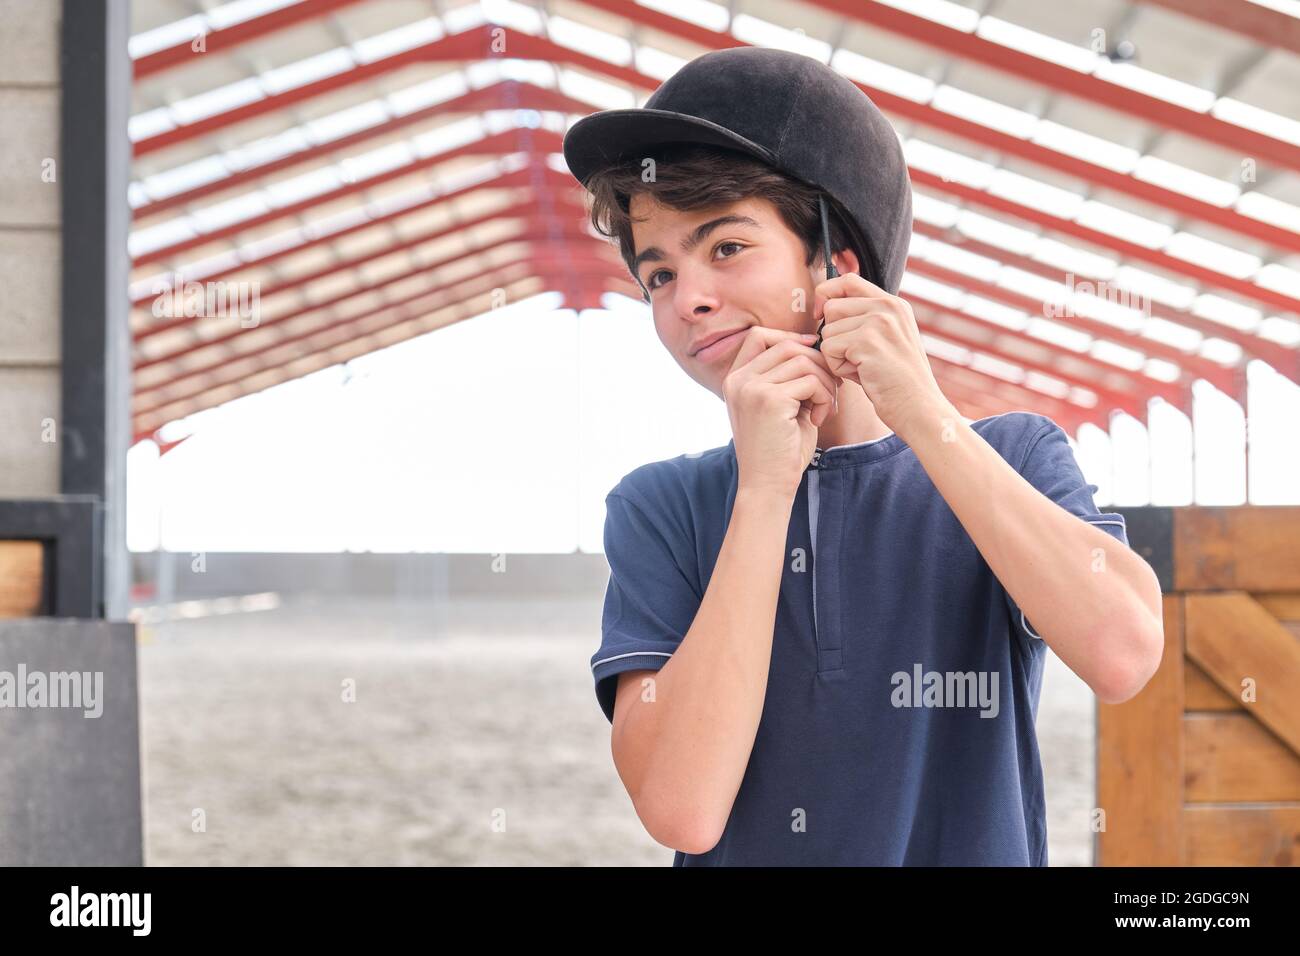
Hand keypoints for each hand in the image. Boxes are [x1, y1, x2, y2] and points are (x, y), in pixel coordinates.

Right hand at [723, 327, 839, 498]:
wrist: (767, 486)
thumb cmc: (779, 450)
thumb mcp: (780, 406)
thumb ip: (787, 377)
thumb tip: (814, 345)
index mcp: (735, 380)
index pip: (759, 336)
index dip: (789, 338)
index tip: (813, 354)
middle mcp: (738, 380)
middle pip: (786, 344)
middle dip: (817, 362)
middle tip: (830, 389)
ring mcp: (751, 388)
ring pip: (802, 360)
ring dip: (824, 382)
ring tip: (824, 408)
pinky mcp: (769, 400)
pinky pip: (810, 380)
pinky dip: (824, 397)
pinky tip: (819, 419)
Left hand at [812, 273, 948, 438]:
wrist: (919, 408)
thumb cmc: (897, 381)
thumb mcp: (887, 340)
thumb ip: (864, 320)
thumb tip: (824, 307)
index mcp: (894, 304)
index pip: (848, 280)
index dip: (827, 294)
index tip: (821, 315)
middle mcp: (888, 306)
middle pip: (831, 307)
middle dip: (833, 335)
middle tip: (854, 358)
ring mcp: (878, 322)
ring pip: (827, 331)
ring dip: (836, 355)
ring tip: (862, 369)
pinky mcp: (866, 341)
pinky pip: (828, 349)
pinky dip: (838, 368)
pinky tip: (860, 376)